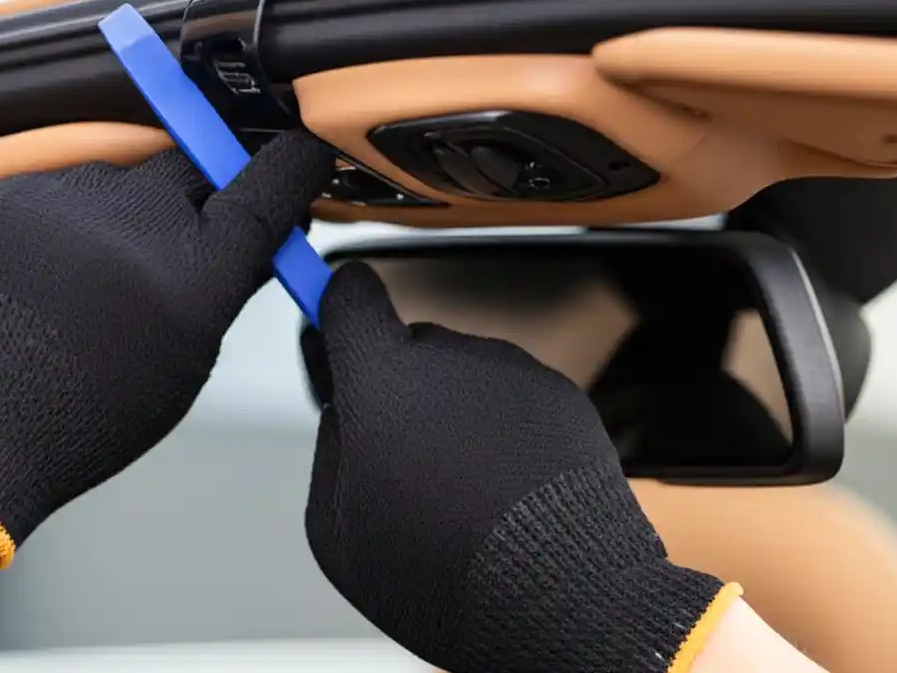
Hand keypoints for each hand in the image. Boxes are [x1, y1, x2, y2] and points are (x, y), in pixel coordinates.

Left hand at [0, 130, 330, 567]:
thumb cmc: (96, 411)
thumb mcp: (191, 358)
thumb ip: (230, 286)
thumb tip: (266, 237)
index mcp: (197, 268)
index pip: (268, 184)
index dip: (293, 163)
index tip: (306, 150)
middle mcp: (139, 218)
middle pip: (196, 169)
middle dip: (202, 196)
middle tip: (187, 242)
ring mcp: (71, 197)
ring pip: (129, 180)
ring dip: (133, 213)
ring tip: (100, 280)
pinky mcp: (16, 194)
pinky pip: (67, 189)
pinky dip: (73, 222)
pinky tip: (56, 275)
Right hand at [301, 263, 737, 672]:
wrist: (564, 599)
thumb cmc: (443, 575)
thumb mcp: (337, 531)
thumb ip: (332, 449)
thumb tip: (344, 411)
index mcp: (384, 381)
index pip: (351, 297)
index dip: (338, 305)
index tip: (335, 316)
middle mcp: (453, 358)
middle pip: (410, 349)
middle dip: (402, 393)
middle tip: (410, 468)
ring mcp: (515, 373)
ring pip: (465, 379)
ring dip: (458, 418)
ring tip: (469, 497)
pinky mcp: (564, 396)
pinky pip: (515, 402)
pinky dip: (507, 435)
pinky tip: (509, 493)